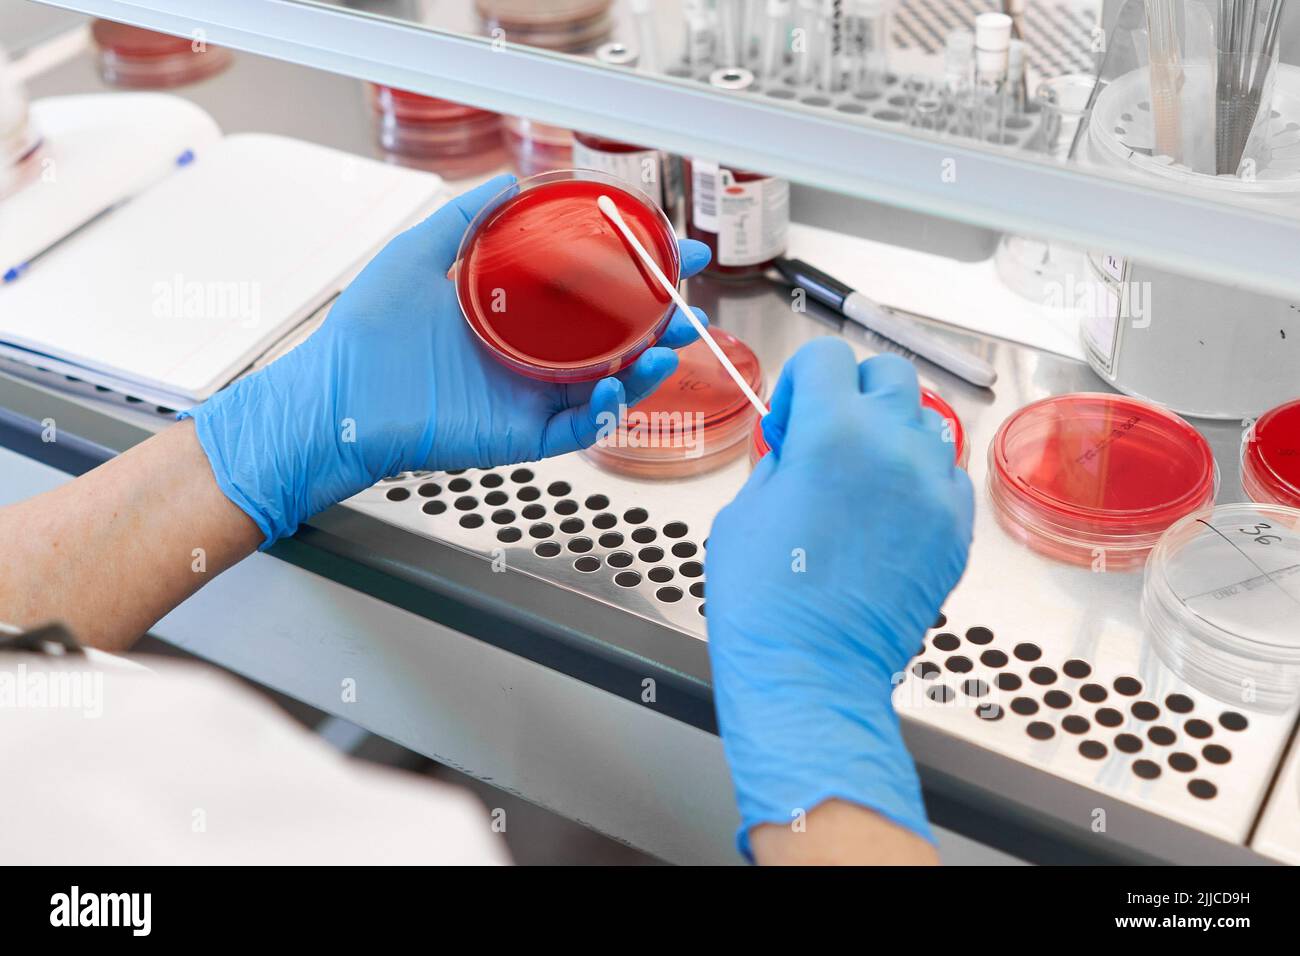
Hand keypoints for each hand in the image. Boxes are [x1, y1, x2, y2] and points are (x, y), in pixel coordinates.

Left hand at [185, 175, 710, 544]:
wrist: (335, 395)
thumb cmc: (366, 332)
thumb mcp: (418, 252)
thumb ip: (465, 218)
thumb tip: (507, 181)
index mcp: (512, 316)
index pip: (587, 293)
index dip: (631, 273)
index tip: (666, 248)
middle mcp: (527, 357)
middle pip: (611, 342)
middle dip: (657, 323)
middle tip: (686, 301)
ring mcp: (527, 397)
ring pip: (606, 388)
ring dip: (646, 369)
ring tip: (669, 346)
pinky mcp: (520, 435)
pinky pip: (578, 428)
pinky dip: (606, 412)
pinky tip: (620, 385)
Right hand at [704, 339, 973, 858]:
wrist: (811, 672)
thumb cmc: (766, 603)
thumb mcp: (743, 511)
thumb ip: (778, 460)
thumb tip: (795, 446)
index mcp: (831, 433)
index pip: (827, 357)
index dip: (798, 382)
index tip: (789, 417)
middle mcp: (893, 448)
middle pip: (887, 375)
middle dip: (852, 394)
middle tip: (824, 436)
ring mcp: (933, 488)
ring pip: (925, 420)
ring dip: (890, 432)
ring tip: (859, 476)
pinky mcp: (954, 529)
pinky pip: (948, 475)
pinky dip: (920, 478)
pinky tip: (887, 512)